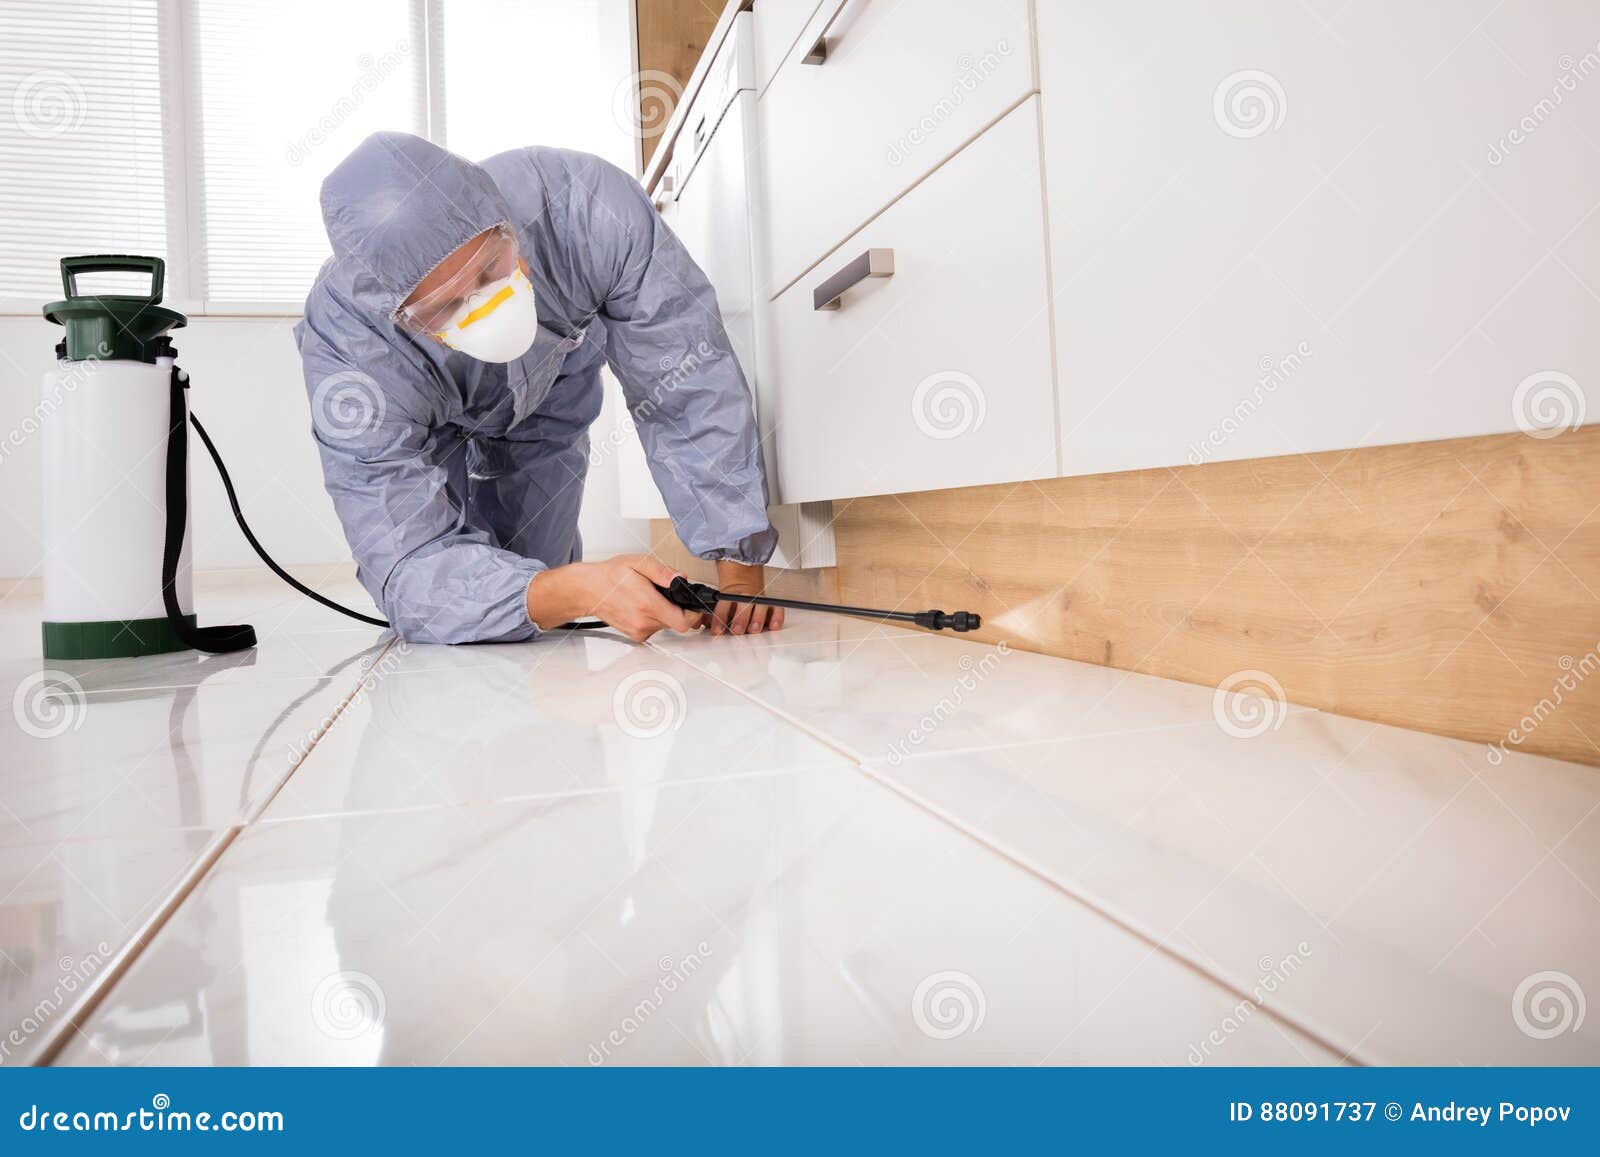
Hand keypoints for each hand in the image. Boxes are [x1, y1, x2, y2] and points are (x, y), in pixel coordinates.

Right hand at [525, 555, 698, 642]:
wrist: (588, 590)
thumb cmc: (611, 575)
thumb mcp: (639, 563)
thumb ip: (663, 572)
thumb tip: (681, 577)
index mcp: (646, 604)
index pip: (682, 622)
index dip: (693, 614)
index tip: (692, 605)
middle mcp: (643, 622)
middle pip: (676, 623)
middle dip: (677, 608)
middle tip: (668, 594)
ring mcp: (639, 631)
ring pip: (666, 625)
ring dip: (665, 612)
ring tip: (650, 597)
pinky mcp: (636, 636)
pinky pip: (655, 628)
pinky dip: (655, 618)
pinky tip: (643, 606)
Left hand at [711, 560, 783, 634]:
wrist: (743, 584)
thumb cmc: (731, 603)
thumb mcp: (719, 607)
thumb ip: (711, 616)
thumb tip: (699, 624)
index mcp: (729, 596)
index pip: (723, 605)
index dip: (719, 618)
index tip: (717, 631)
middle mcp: (746, 596)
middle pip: (744, 605)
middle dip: (740, 618)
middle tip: (737, 630)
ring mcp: (759, 600)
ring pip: (760, 606)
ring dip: (757, 619)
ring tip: (753, 629)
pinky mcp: (771, 605)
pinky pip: (777, 609)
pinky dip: (777, 618)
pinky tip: (773, 627)